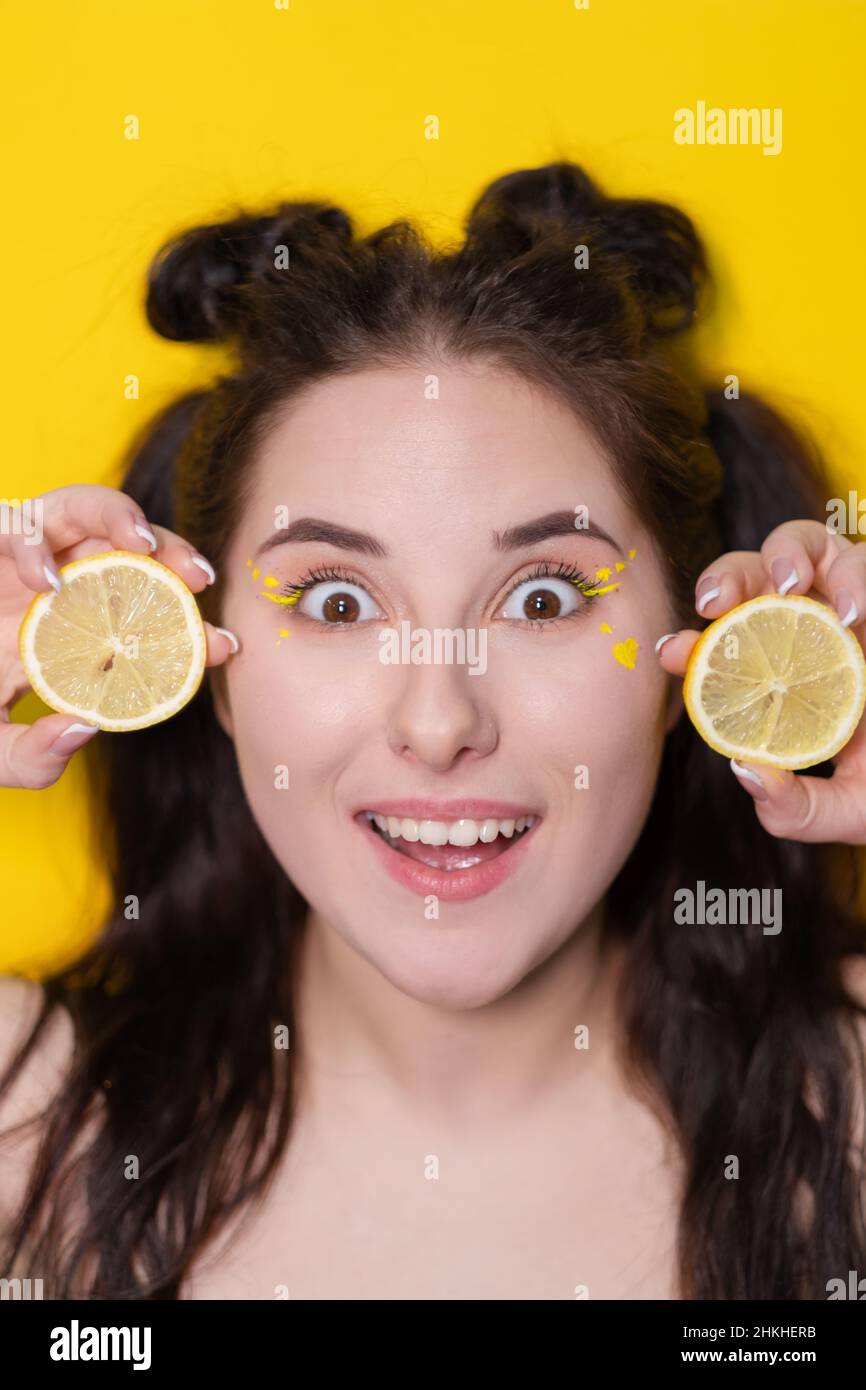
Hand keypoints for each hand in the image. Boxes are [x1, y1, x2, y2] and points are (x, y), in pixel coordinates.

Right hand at [0, 485, 238, 788]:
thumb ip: (31, 760)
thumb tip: (84, 731)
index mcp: (73, 639)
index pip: (148, 626)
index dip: (195, 633)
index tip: (228, 646)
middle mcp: (55, 591)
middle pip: (132, 555)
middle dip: (175, 558)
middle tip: (203, 579)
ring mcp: (22, 561)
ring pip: (87, 512)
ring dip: (124, 520)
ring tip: (144, 547)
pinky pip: (22, 521)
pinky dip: (36, 543)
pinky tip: (45, 580)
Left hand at [656, 519, 865, 844]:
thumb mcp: (853, 811)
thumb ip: (797, 810)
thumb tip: (746, 772)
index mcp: (792, 676)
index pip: (727, 648)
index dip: (692, 644)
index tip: (671, 652)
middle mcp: (820, 631)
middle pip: (755, 578)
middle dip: (727, 577)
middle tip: (715, 604)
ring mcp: (860, 604)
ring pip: (809, 547)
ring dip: (787, 555)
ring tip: (788, 589)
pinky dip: (856, 575)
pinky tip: (854, 610)